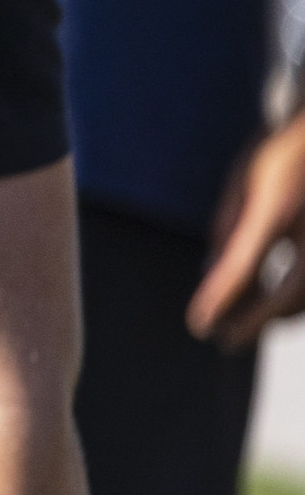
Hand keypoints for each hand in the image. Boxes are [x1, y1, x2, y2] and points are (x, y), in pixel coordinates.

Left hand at [187, 109, 304, 346]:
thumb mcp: (244, 179)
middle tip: (225, 342)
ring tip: (251, 325)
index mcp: (280, 209)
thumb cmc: (282, 152)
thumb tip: (213, 273)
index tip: (200, 325)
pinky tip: (280, 305)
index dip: (221, 300)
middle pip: (290, 293)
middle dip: (256, 323)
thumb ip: (228, 226)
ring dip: (282, 315)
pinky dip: (301, 299)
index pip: (245, 267)